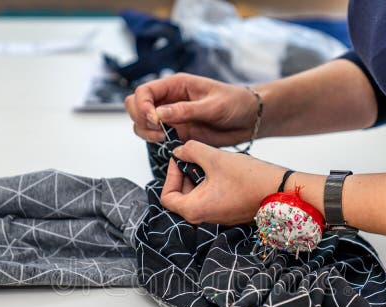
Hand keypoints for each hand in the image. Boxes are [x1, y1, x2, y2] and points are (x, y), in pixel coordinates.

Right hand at [125, 73, 258, 146]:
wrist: (249, 119)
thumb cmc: (235, 103)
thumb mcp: (213, 105)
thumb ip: (186, 110)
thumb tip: (159, 114)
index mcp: (176, 85)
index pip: (144, 91)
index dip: (143, 105)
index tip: (155, 119)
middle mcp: (169, 100)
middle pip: (135, 106)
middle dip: (140, 118)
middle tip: (158, 130)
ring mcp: (170, 118)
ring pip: (141, 123)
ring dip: (146, 132)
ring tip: (165, 138)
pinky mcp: (176, 133)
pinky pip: (155, 137)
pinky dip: (155, 142)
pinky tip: (170, 143)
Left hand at [160, 141, 287, 224]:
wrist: (282, 190)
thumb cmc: (249, 178)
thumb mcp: (215, 157)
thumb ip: (191, 150)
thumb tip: (179, 150)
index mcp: (194, 210)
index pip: (167, 197)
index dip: (170, 175)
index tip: (182, 159)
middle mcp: (204, 218)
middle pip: (181, 196)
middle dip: (186, 173)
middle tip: (197, 156)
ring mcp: (218, 216)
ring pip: (197, 195)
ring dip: (200, 176)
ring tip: (213, 161)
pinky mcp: (229, 212)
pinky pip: (212, 197)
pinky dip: (212, 182)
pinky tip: (224, 169)